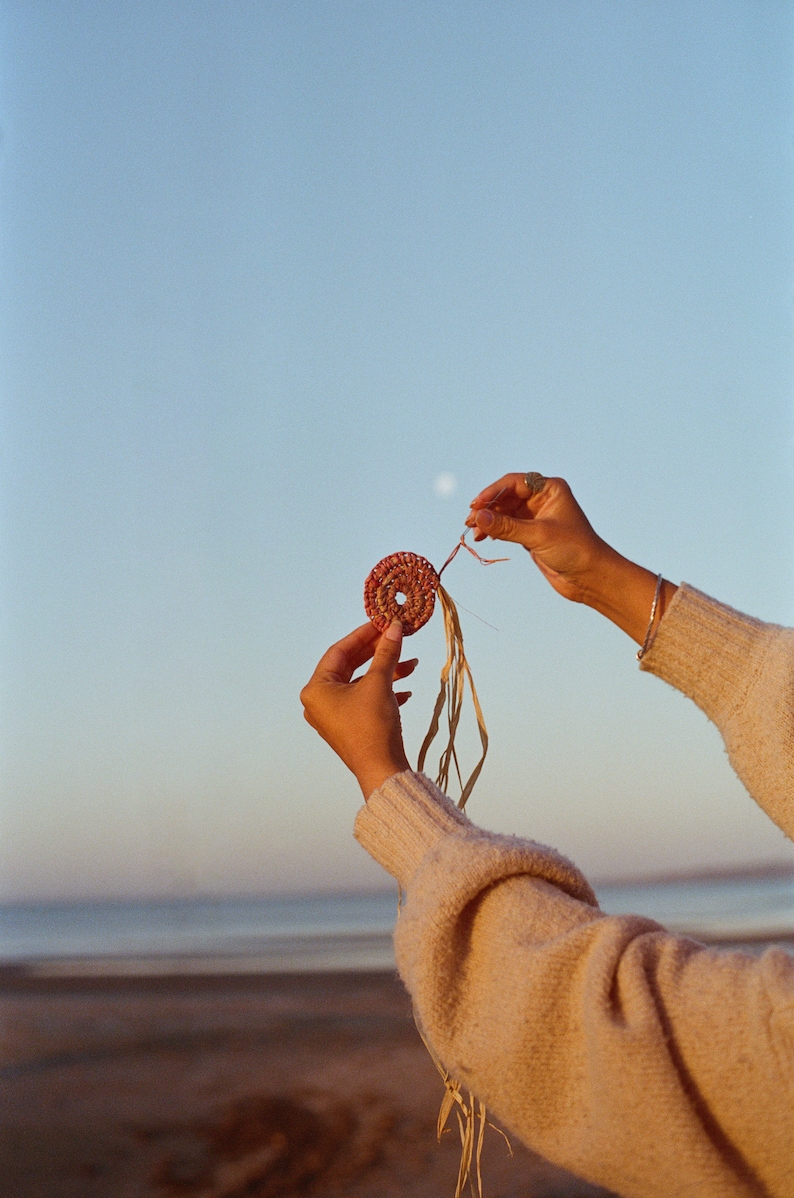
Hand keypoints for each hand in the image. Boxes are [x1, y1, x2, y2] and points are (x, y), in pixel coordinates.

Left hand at [300, 621, 416, 798]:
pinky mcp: (349, 727)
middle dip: (377, 653)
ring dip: (385, 672)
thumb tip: (395, 628)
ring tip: (411, 665)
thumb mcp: (379, 683)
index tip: (382, 622)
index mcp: (316, 689)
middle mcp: (319, 702)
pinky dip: (384, 692)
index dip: (363, 634)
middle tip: (397, 637)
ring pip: (360, 684)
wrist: (381, 771)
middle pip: (349, 666)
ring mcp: (333, 716)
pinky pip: (365, 701)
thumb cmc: (372, 727)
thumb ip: (386, 653)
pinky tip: (406, 691)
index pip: (339, 651)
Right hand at [466, 473, 677, 643]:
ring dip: (488, 520)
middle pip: (506, 496)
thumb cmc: (574, 550)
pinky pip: (507, 527)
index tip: (476, 505)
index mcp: (550, 489)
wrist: (591, 577)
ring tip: (474, 532)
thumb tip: (477, 517)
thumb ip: (507, 526)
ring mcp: (535, 517)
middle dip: (487, 508)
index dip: (493, 492)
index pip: (514, 483)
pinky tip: (484, 537)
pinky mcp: (531, 534)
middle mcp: (542, 499)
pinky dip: (494, 530)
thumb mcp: (538, 535)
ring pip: (504, 512)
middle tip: (470, 521)